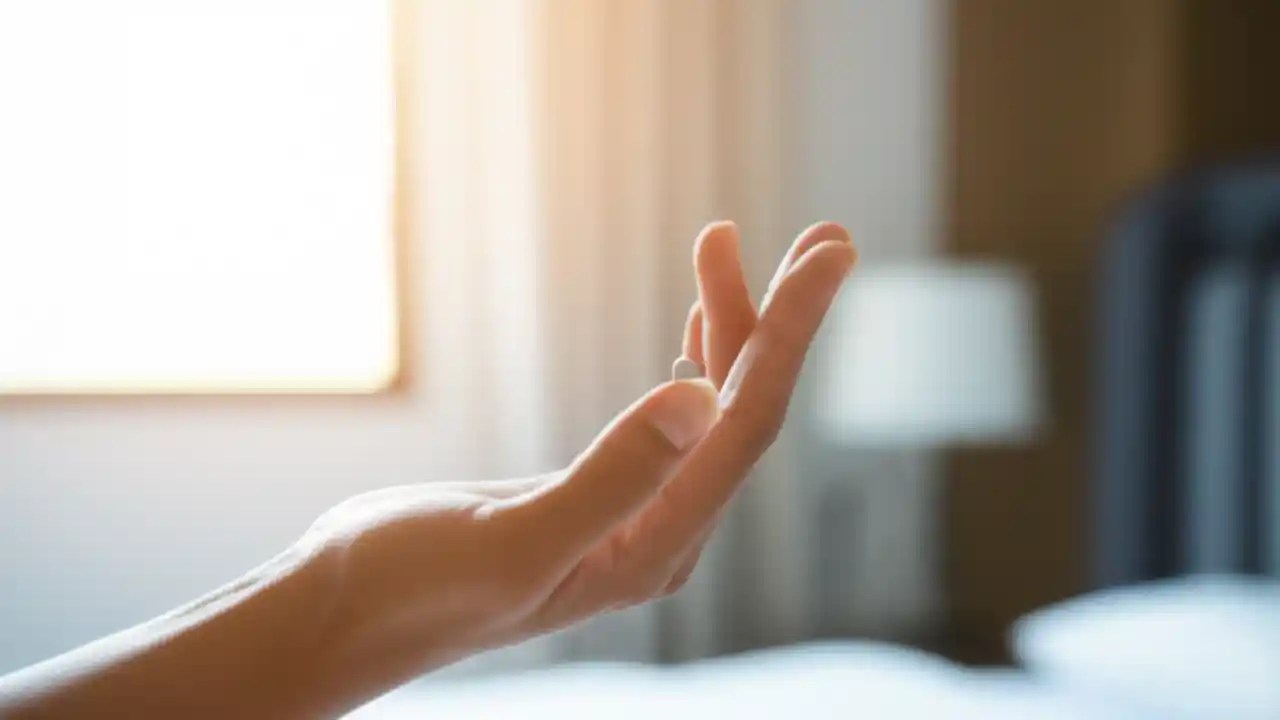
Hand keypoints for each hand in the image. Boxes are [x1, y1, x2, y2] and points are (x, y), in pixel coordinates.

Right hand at [303, 221, 855, 692]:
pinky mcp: (600, 499)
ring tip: (728, 245)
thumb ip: (608, 480)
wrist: (343, 615)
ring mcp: (632, 516)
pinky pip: (674, 423)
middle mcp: (660, 534)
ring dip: (732, 328)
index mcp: (654, 548)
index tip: (829, 256)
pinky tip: (698, 330)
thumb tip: (697, 398)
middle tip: (823, 234)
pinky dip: (693, 362)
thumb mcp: (513, 541)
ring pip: (709, 410)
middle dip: (780, 319)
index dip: (791, 335)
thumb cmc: (409, 590)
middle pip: (742, 411)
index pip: (745, 426)